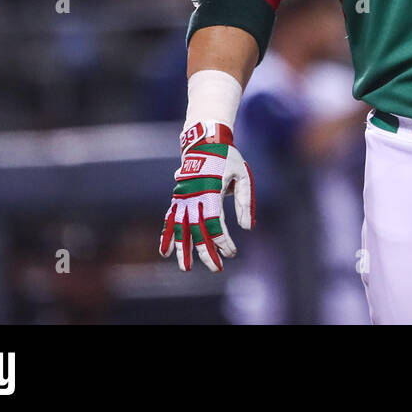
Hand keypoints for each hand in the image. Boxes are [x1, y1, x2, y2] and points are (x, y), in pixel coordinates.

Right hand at [159, 122, 254, 271]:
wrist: (204, 142)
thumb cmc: (228, 159)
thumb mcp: (243, 175)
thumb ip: (245, 202)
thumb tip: (247, 228)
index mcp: (210, 190)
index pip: (215, 223)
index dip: (222, 240)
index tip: (231, 253)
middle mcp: (193, 196)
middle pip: (198, 230)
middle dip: (206, 252)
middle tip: (216, 268)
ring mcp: (183, 198)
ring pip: (180, 228)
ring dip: (182, 249)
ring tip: (185, 269)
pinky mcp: (178, 198)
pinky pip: (170, 220)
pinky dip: (167, 236)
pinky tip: (165, 252)